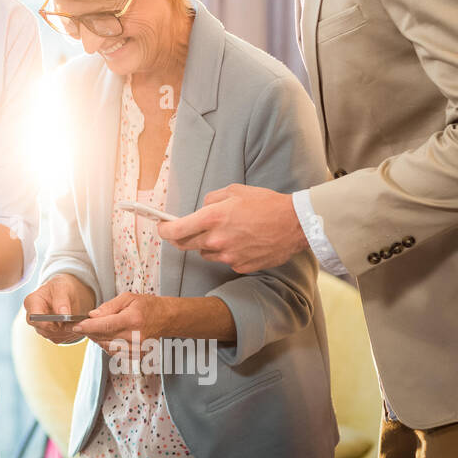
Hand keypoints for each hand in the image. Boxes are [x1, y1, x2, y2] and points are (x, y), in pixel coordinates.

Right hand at [22, 274, 94, 344]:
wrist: (69, 293)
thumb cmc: (62, 287)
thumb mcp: (63, 287)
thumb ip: (61, 300)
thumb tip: (63, 315)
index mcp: (32, 302)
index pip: (33, 318)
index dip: (47, 323)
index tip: (61, 321)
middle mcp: (33, 316)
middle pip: (43, 330)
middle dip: (59, 328)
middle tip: (73, 322)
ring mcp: (41, 326)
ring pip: (52, 336)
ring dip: (66, 331)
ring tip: (76, 321)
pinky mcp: (50, 334)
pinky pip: (59, 339)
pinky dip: (69, 334)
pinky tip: (75, 325)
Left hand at [72, 293, 172, 363]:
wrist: (166, 318)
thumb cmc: (147, 306)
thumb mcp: (127, 298)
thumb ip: (108, 307)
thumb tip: (92, 315)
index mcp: (132, 320)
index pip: (104, 326)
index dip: (87, 327)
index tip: (76, 325)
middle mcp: (135, 337)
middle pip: (104, 337)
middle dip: (90, 332)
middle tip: (83, 325)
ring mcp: (137, 349)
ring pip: (107, 347)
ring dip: (98, 339)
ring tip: (96, 329)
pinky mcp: (137, 355)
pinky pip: (114, 353)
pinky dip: (107, 345)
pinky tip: (107, 336)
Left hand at [157, 184, 307, 272]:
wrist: (295, 224)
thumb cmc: (267, 204)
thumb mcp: (235, 191)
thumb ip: (212, 200)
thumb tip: (201, 209)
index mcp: (212, 218)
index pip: (175, 231)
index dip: (164, 231)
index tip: (162, 228)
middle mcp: (216, 240)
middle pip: (185, 245)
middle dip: (181, 237)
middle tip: (185, 230)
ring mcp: (228, 256)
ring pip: (205, 253)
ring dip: (207, 245)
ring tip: (227, 232)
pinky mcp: (240, 266)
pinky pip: (224, 260)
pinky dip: (227, 253)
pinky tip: (242, 242)